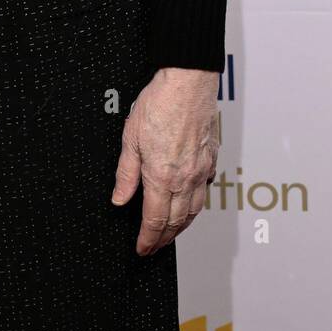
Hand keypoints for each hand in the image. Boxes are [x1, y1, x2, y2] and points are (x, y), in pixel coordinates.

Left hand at [110, 66, 218, 255]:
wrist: (188, 82)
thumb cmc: (160, 103)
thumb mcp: (130, 138)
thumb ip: (126, 173)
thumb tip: (120, 199)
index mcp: (162, 176)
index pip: (155, 220)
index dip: (148, 239)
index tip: (142, 249)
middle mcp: (185, 178)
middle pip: (176, 221)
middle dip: (164, 239)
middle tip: (154, 246)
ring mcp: (201, 170)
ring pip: (194, 210)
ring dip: (181, 227)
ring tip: (170, 232)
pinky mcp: (211, 158)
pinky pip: (205, 191)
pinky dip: (196, 205)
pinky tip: (189, 202)